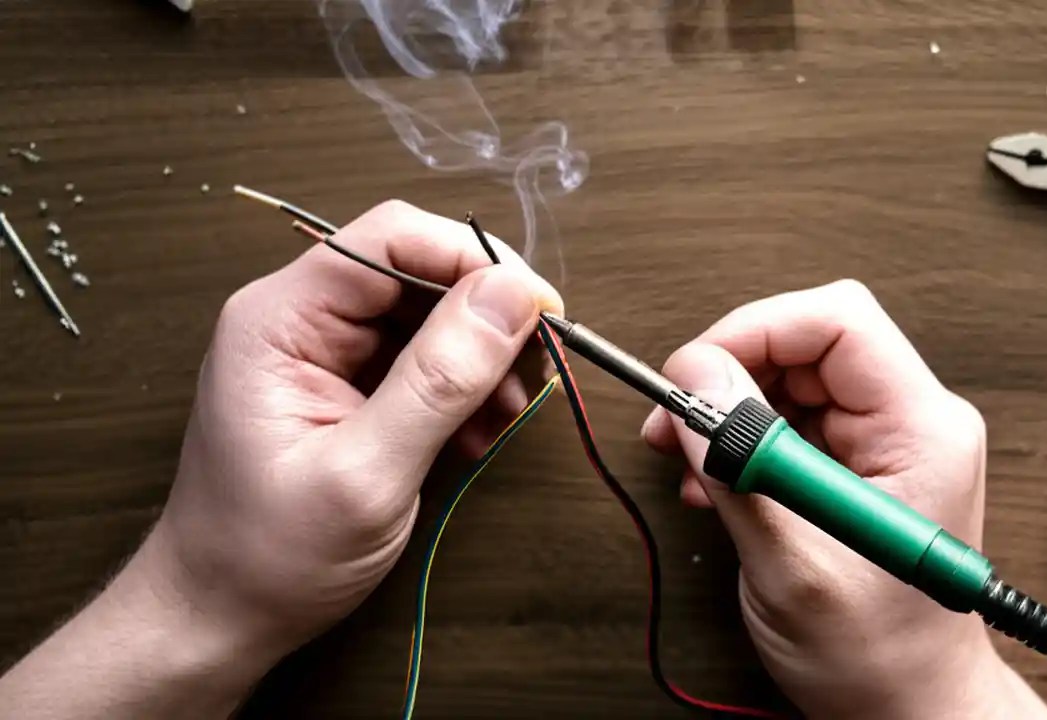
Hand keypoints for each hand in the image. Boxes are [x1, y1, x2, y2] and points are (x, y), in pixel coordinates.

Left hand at [0, 201, 561, 718]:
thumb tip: (513, 296)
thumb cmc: (269, 557)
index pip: (392, 239)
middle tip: (536, 371)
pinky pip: (419, 359)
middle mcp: (298, 319)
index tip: (541, 310)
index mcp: (280, 318)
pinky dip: (461, 390)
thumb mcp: (367, 472)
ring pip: (427, 316)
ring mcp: (320, 352)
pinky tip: (479, 433)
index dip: (475, 260)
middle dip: (485, 318)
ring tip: (506, 416)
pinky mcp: (343, 385)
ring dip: (479, 359)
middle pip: (416, 271)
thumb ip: (440, 379)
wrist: (217, 618)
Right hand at [642, 281, 1046, 719]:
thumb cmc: (880, 657)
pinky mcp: (855, 465)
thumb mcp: (795, 566)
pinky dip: (739, 442)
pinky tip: (713, 483)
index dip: (755, 330)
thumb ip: (741, 467)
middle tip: (675, 417)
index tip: (694, 374)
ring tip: (688, 460)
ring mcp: (883, 443)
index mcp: (923, 431)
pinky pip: (787, 420)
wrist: (908, 708)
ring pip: (789, 379)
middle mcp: (910, 423)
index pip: (838, 322)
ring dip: (727, 411)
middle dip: (729, 372)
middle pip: (807, 343)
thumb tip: (694, 381)